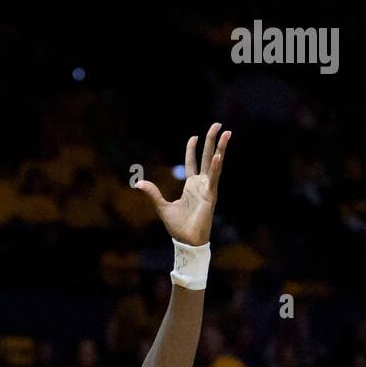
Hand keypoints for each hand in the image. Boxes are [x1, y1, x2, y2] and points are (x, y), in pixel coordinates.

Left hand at [134, 123, 231, 245]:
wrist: (186, 241)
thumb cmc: (178, 226)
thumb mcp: (162, 206)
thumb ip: (152, 193)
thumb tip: (139, 183)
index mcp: (191, 186)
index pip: (193, 162)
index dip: (193, 149)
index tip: (194, 136)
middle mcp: (201, 184)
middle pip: (207, 157)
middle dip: (212, 141)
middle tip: (218, 125)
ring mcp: (208, 189)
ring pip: (215, 164)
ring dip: (220, 148)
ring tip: (226, 133)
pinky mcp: (211, 196)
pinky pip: (213, 179)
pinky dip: (215, 168)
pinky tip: (218, 156)